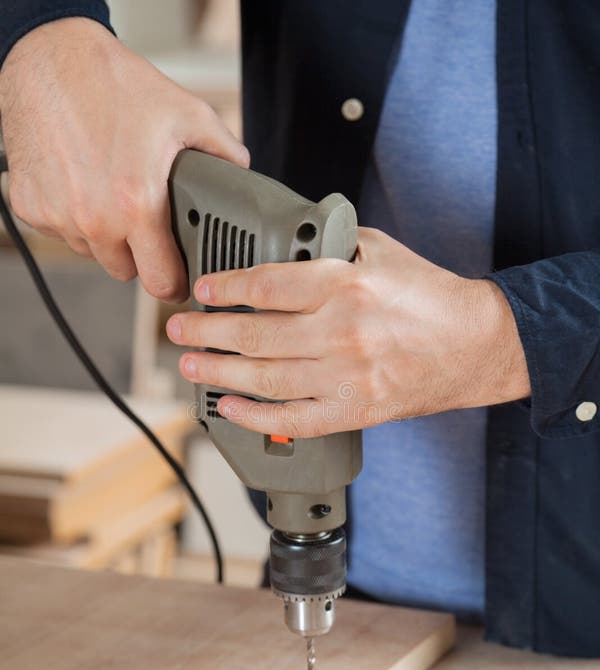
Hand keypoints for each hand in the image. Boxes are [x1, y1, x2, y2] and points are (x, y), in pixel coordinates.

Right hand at [0, 18, 248, 301]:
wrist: (50, 58)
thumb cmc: (114, 83)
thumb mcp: (187, 113)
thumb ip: (225, 152)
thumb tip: (243, 175)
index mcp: (136, 205)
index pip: (160, 282)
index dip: (175, 282)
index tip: (179, 275)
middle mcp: (93, 218)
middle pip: (126, 271)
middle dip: (140, 254)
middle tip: (147, 220)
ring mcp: (57, 216)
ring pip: (92, 252)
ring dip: (105, 235)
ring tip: (113, 191)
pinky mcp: (30, 207)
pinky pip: (61, 232)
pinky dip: (73, 216)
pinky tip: (83, 181)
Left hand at [167, 227, 530, 436]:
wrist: (475, 344)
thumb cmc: (429, 298)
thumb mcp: (381, 251)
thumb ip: (330, 248)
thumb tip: (285, 249)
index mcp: (346, 285)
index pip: (266, 285)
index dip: (225, 288)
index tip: (203, 290)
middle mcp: (341, 331)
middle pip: (254, 335)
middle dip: (206, 333)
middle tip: (180, 331)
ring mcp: (346, 376)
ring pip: (264, 379)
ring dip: (218, 373)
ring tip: (191, 366)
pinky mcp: (355, 411)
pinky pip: (293, 420)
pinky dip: (255, 417)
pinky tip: (230, 407)